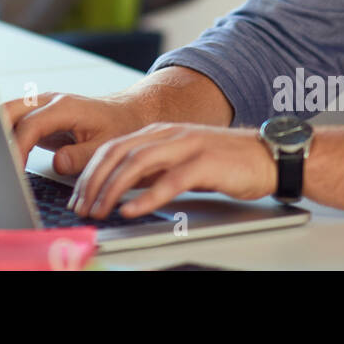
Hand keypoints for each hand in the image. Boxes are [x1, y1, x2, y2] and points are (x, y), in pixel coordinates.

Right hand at [1, 91, 150, 174]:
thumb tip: (58, 162)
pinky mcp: (39, 116)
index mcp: (64, 107)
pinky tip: (4, 156)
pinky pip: (14, 122)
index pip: (29, 126)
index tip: (12, 170)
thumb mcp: (106, 145)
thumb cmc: (118, 127)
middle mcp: (48, 102)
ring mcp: (41, 106)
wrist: (125, 113)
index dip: (17, 149)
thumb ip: (82, 155)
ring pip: (6, 113)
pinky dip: (5, 135)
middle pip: (8, 111)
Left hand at [68, 123, 275, 219]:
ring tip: (100, 210)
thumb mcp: (178, 161)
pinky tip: (132, 210)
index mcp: (157, 132)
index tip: (78, 197)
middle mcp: (167, 134)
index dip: (89, 173)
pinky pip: (170, 180)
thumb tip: (117, 187)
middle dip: (94, 181)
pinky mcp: (204, 162)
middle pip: (118, 153)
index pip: (111, 148)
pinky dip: (147, 196)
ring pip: (137, 163)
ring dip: (113, 189)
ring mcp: (185, 145)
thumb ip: (150, 169)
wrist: (266, 155)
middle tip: (81, 207)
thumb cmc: (222, 161)